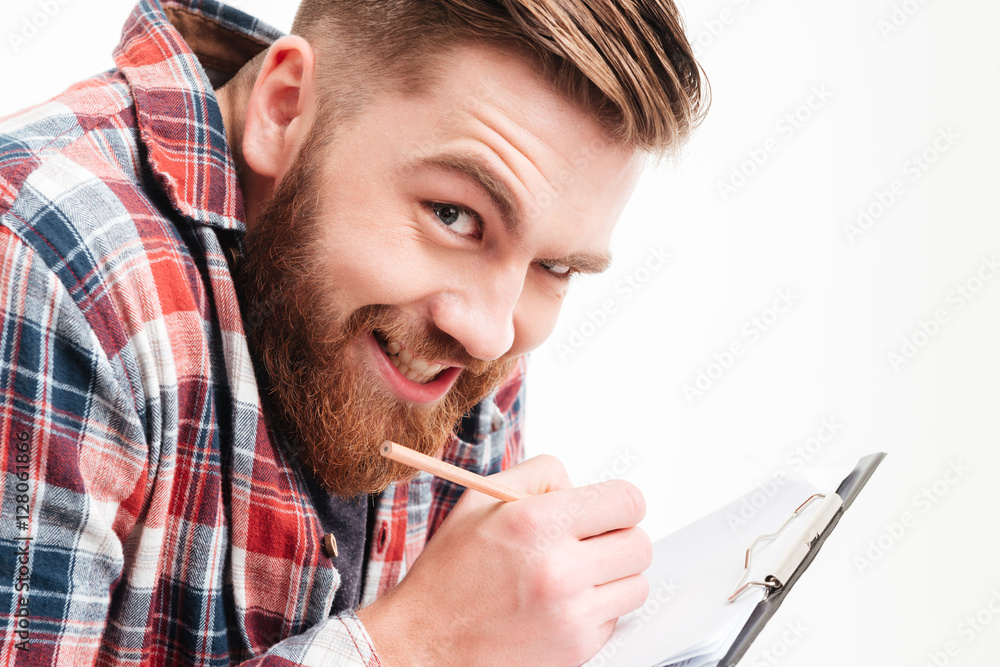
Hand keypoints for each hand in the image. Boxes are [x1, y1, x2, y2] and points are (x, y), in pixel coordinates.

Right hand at [357, 455, 651, 665]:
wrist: (424, 645)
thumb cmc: (448, 575)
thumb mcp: (479, 501)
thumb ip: (538, 476)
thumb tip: (580, 484)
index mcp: (536, 523)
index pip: (626, 501)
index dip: (619, 503)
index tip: (608, 511)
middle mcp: (559, 569)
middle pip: (640, 544)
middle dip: (618, 539)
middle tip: (590, 543)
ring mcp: (571, 615)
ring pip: (635, 584)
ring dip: (612, 577)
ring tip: (574, 576)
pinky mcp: (577, 649)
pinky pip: (615, 619)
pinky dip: (595, 610)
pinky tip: (560, 606)